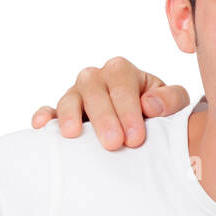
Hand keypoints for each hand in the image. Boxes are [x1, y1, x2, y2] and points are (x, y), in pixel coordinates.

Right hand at [30, 57, 189, 149]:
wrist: (146, 124)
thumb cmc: (159, 111)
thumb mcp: (174, 103)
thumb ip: (171, 99)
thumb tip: (149, 104)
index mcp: (122, 71)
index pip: (122, 85)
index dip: (128, 110)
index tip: (136, 137)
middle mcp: (96, 78)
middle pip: (94, 91)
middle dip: (104, 118)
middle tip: (114, 144)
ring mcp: (77, 94)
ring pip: (69, 98)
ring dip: (70, 115)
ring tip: (74, 134)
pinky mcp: (62, 112)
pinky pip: (49, 110)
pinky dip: (44, 116)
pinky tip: (42, 126)